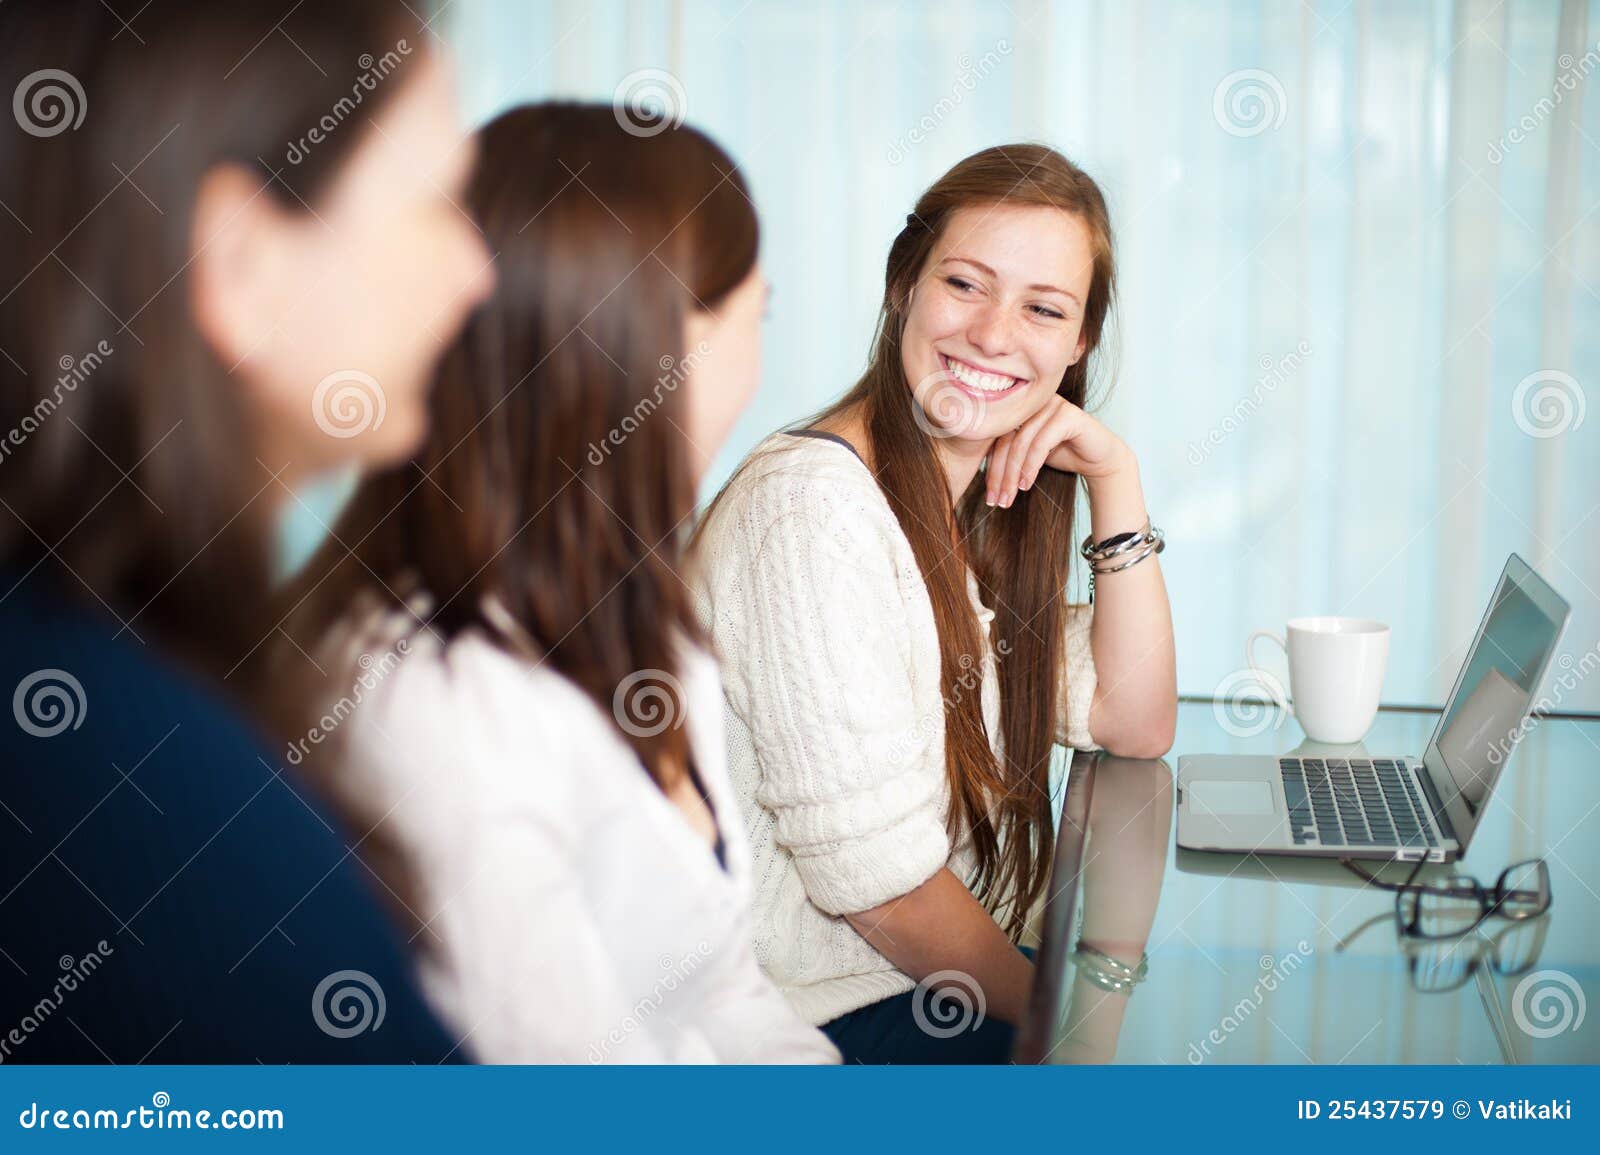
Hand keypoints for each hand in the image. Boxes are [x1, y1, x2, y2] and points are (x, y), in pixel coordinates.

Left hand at [985, 395, 1131, 506]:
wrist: (1100, 459)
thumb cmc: (1063, 454)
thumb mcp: (1028, 455)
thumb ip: (1007, 452)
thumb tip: (973, 467)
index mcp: (1020, 406)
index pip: (996, 437)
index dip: (989, 468)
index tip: (988, 496)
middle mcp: (1034, 401)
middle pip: (1006, 439)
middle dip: (999, 474)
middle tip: (996, 501)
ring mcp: (1052, 404)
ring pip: (1021, 442)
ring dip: (1013, 474)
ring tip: (1010, 496)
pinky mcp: (1068, 414)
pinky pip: (1041, 442)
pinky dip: (1031, 466)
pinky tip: (1026, 484)